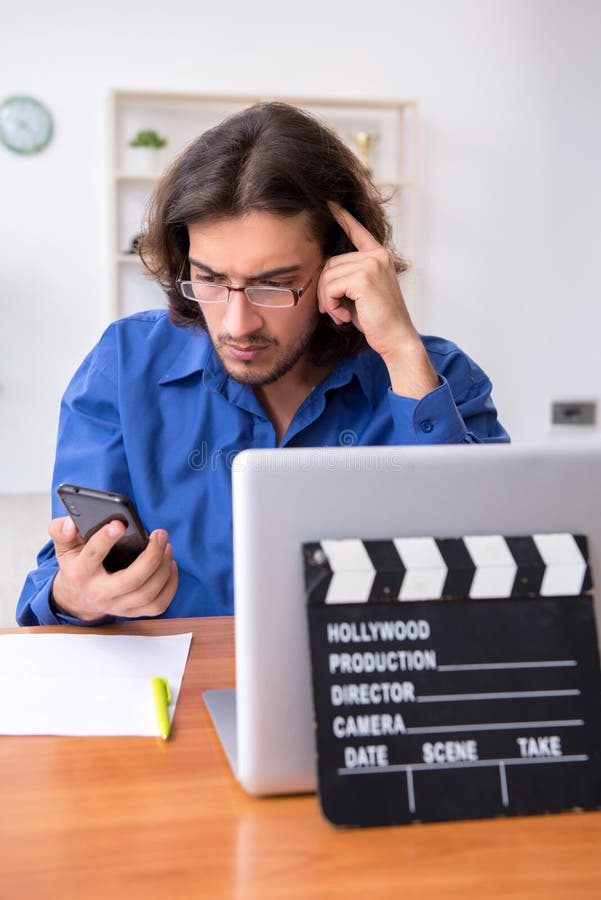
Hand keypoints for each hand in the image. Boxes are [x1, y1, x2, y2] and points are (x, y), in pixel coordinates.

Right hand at [49, 516, 177, 620]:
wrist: (77, 599)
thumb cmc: (76, 566)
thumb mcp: (64, 547)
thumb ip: (61, 531)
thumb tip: (71, 523)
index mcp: (80, 573)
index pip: (93, 556)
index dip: (105, 539)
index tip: (119, 523)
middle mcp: (99, 593)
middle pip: (132, 579)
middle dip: (151, 556)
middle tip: (160, 534)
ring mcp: (117, 606)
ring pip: (148, 593)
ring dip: (163, 568)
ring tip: (167, 546)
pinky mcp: (132, 613)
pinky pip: (158, 604)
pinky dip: (170, 584)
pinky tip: (170, 565)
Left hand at [318, 202, 438, 397]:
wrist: (396, 338)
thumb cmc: (377, 320)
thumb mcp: (360, 294)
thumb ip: (347, 278)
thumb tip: (322, 273)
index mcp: (378, 257)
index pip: (358, 231)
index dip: (342, 216)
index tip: (329, 202)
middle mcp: (376, 256)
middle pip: (330, 263)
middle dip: (325, 290)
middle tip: (335, 310)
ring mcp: (371, 264)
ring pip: (327, 276)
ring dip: (327, 300)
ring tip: (342, 314)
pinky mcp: (364, 277)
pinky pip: (330, 287)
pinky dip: (330, 305)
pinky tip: (344, 316)